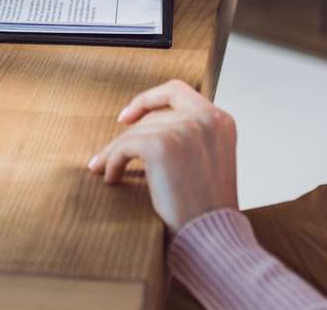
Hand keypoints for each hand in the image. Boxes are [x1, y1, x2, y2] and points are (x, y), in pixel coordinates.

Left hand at [87, 79, 238, 231]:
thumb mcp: (209, 159)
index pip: (177, 90)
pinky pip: (124, 146)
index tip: (126, 117)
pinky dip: (112, 161)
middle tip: (110, 153)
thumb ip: (191, 135)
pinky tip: (110, 177)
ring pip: (135, 132)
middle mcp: (206, 118)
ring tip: (105, 168)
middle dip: (129, 135)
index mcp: (221, 120)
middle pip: (153, 116)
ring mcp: (184, 129)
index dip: (148, 99)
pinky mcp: (160, 145)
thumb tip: (144, 121)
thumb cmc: (207, 207)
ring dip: (115, 152)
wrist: (212, 236)